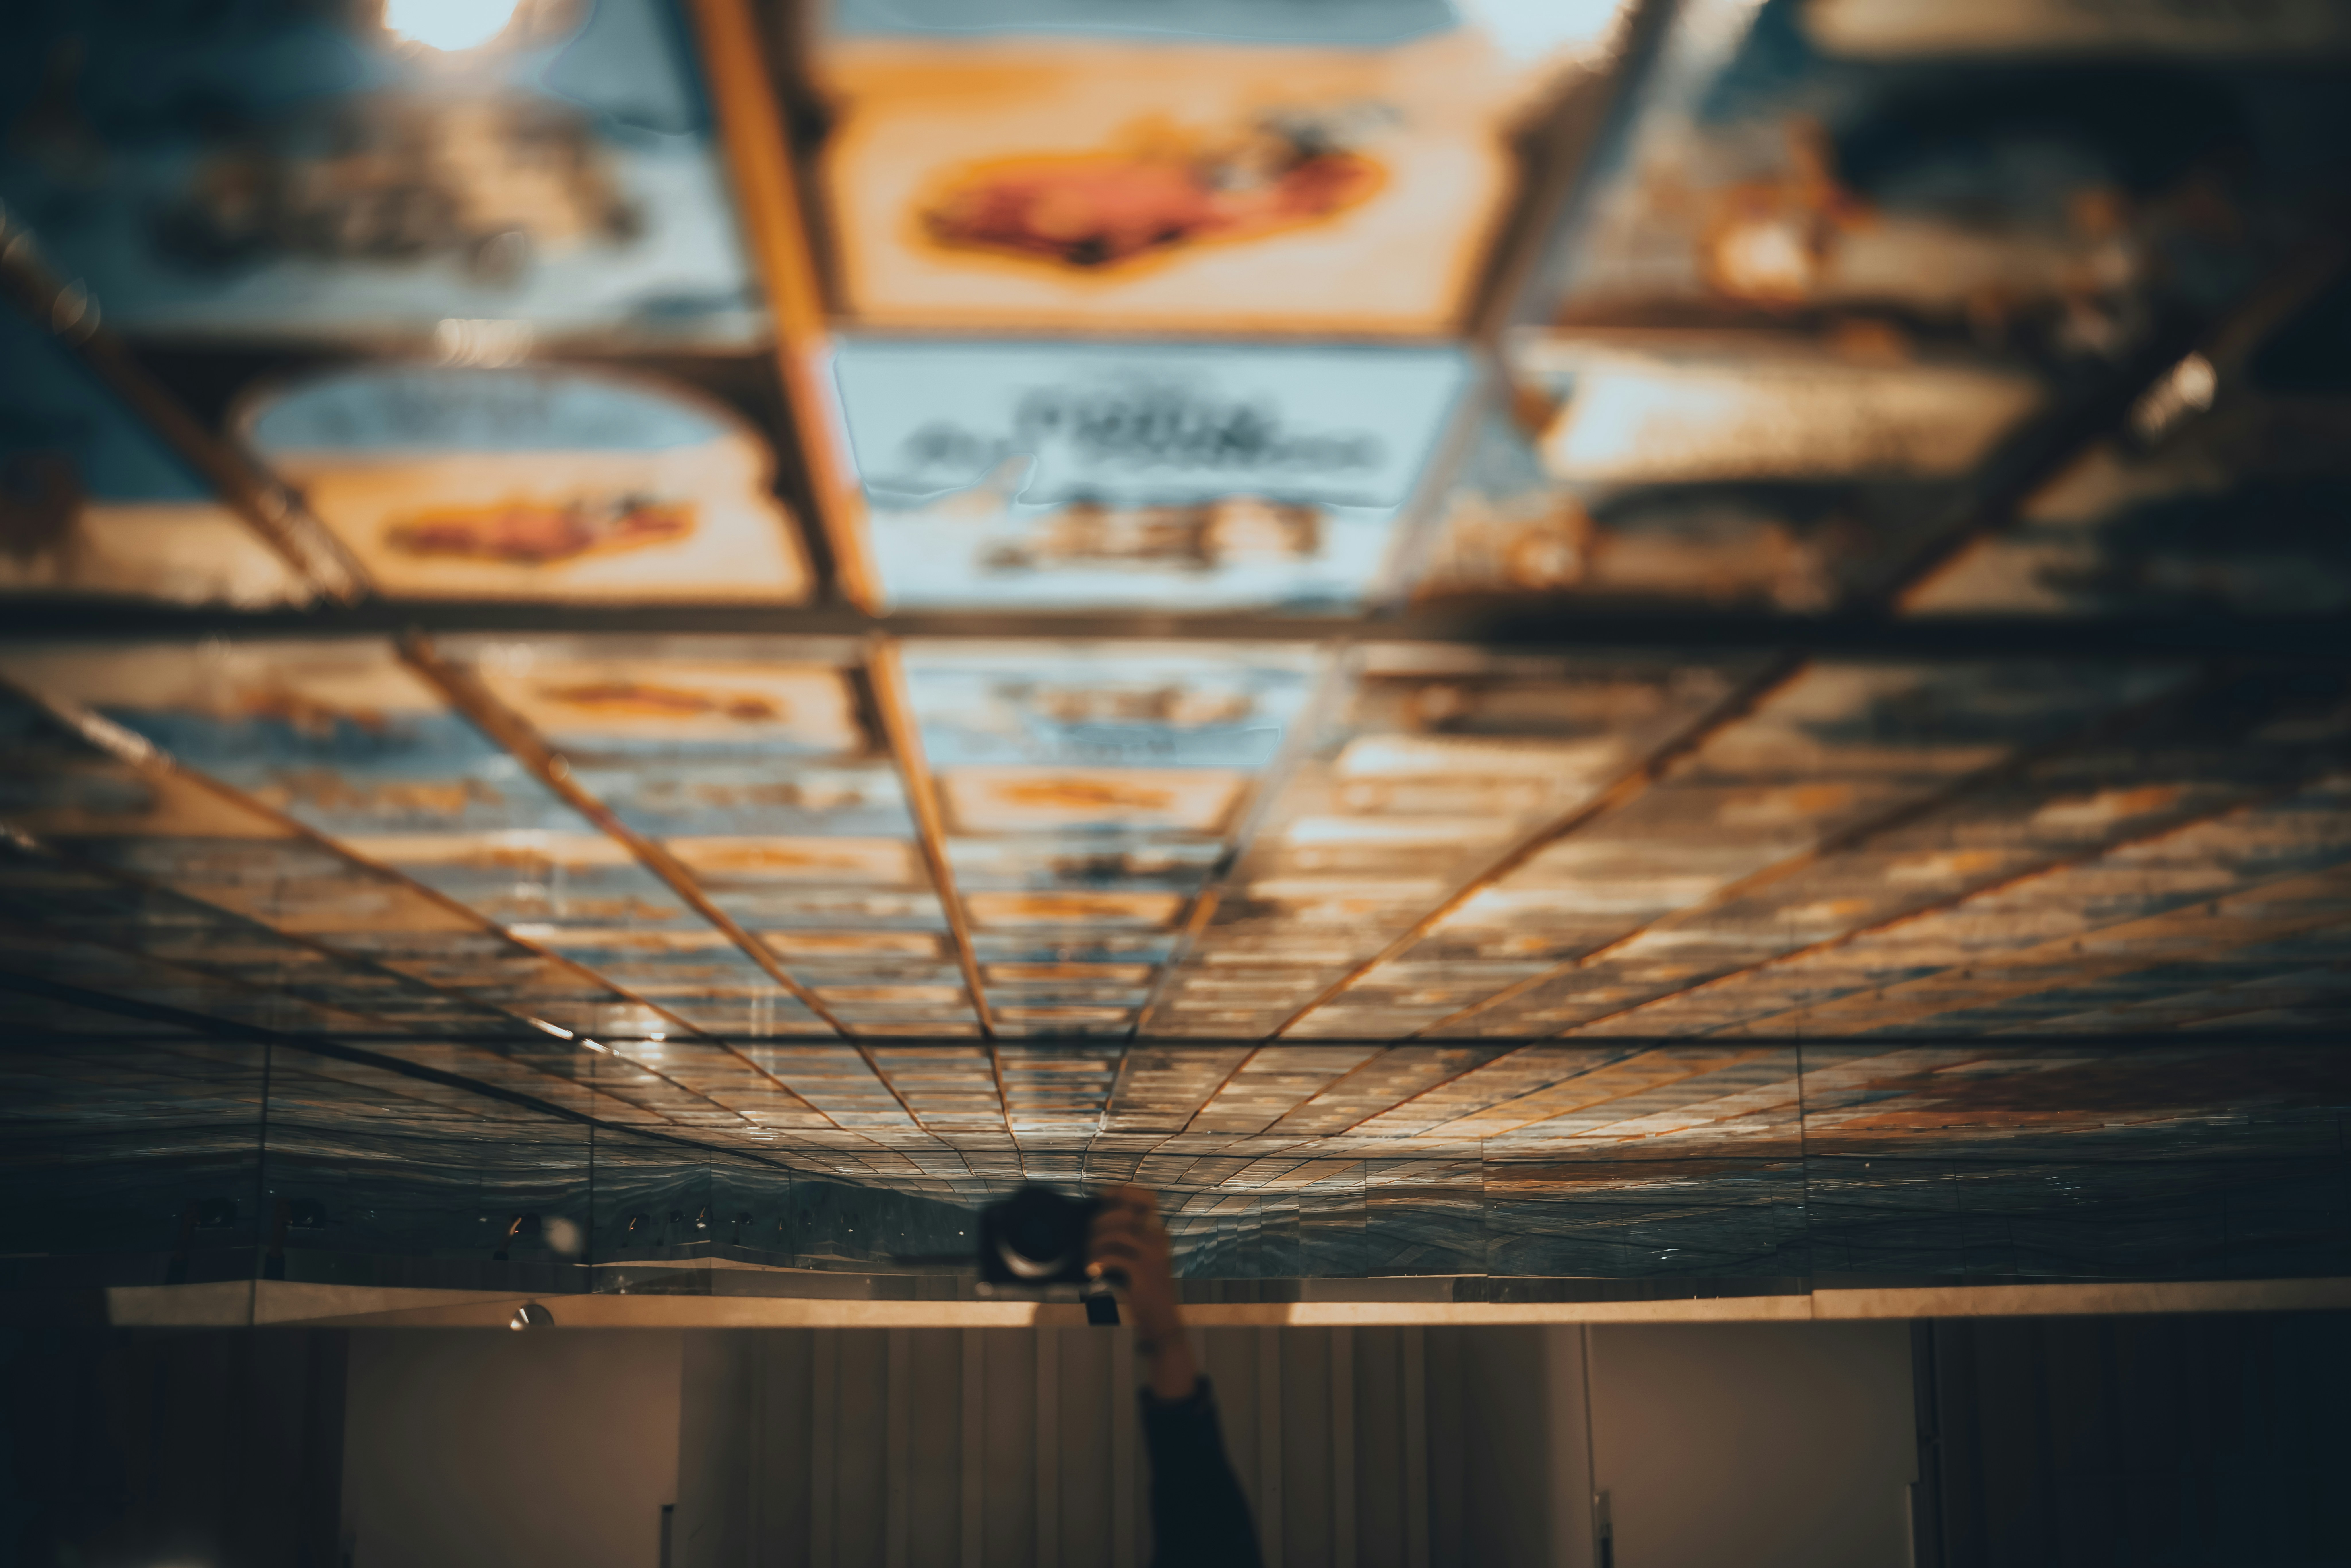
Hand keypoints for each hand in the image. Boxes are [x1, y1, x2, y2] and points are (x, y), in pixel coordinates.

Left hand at [1087, 1184, 1197, 1398]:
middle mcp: (1159, 1239)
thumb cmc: (1147, 1293)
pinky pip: (1111, 1256)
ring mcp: (1152, 1255)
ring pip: (1115, 1233)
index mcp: (1159, 1234)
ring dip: (1094, 1245)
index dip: (1123, 1191)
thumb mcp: (1144, 1262)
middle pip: (1123, 1213)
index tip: (1103, 1196)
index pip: (1146, 1198)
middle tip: (1089, 1244)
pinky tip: (1093, 1273)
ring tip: (1091, 1261)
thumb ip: (1131, 1241)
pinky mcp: (1142, 1272)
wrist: (1162, 1323)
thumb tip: (1101, 1220)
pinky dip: (1096, 1262)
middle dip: (1098, 1224)